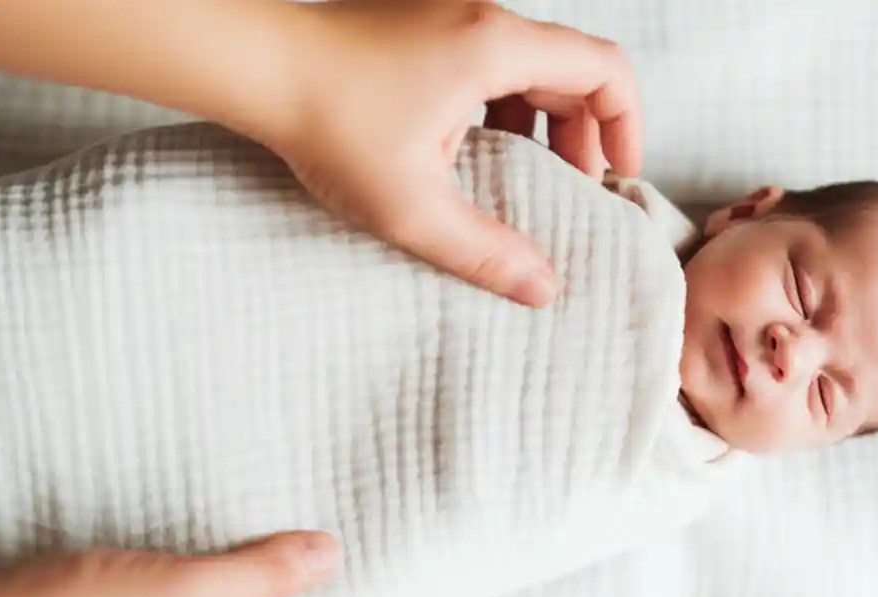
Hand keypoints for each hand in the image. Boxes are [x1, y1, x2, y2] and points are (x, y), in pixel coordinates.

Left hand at [269, 0, 642, 306]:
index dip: (627, 124)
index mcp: (496, 46)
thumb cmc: (325, 120)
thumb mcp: (411, 205)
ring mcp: (448, 14)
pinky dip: (501, 104)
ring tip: (523, 177)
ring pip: (529, 65)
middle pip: (570, 69)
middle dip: (582, 135)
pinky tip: (470, 152)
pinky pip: (487, 61)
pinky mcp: (420, 23)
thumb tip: (542, 288)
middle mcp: (481, 17)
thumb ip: (485, 253)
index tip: (615, 175)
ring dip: (540, 122)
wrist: (250, 63)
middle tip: (568, 191)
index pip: (604, 69)